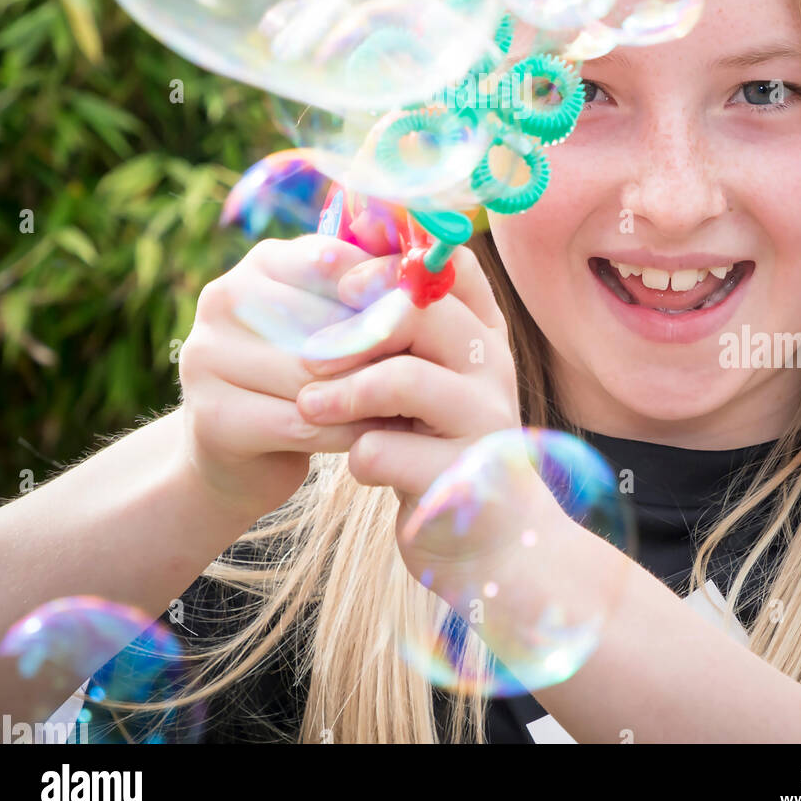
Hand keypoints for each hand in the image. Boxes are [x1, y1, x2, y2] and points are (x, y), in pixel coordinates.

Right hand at [177, 233, 419, 519]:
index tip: (430, 319)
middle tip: (432, 370)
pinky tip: (376, 436)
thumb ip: (367, 290)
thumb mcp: (330, 322)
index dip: (387, 293)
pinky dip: (346, 431)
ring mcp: (207, 356)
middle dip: (382, 350)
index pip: (336, 263)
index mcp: (260, 262)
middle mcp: (224, 298)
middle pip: (327, 322)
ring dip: (369, 395)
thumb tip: (439, 263)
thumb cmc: (303, 375)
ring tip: (413, 405)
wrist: (237, 453)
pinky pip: (302, 421)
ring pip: (317, 374)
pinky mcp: (211, 415)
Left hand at [296, 242, 560, 598]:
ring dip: (344, 390)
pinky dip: (359, 454)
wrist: (488, 543)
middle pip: (422, 312)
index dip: (388, 264)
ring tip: (307, 408)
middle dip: (351, 328)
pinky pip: (388, 451)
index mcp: (484, 332)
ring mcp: (484, 423)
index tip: (338, 282)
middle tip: (307, 355)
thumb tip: (331, 258)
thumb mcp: (427, 376)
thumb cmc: (437, 445)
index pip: (451, 266)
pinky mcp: (460, 481)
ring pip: (405, 378)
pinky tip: (356, 463)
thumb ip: (396, 326)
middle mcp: (494, 368)